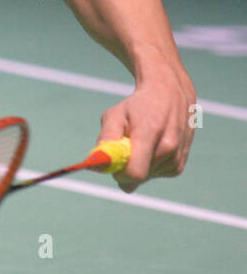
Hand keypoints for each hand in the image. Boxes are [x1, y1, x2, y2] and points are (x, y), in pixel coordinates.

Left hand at [97, 62, 196, 191]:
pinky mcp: (178, 167)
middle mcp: (168, 149)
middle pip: (137, 177)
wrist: (171, 95)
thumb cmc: (138, 106)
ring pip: (144, 178)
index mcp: (150, 133)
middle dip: (124, 166)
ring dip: (136, 164)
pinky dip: (146, 165)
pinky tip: (150, 146)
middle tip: (124, 144)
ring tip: (140, 141)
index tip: (111, 162)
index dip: (118, 173)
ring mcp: (176, 160)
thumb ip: (106, 138)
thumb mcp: (115, 114)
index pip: (135, 172)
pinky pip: (152, 175)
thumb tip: (95, 163)